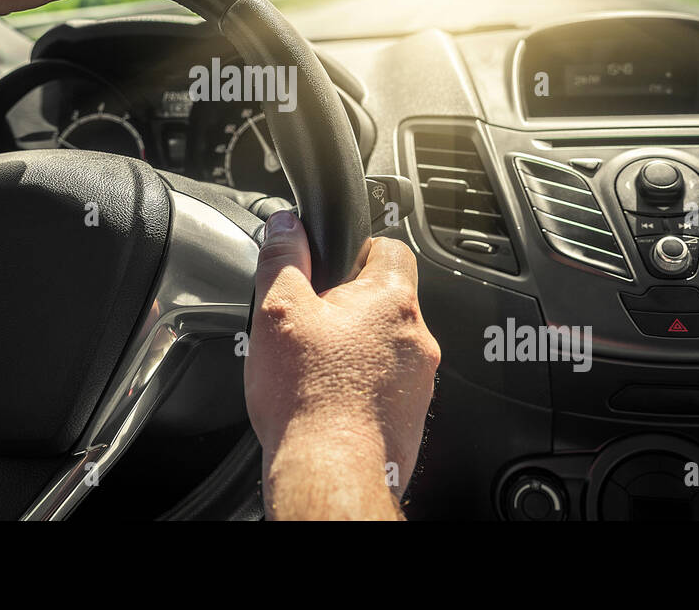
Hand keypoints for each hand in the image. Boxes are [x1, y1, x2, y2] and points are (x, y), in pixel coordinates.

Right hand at [245, 211, 439, 519]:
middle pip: (386, 299)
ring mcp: (419, 380)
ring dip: (357, 346)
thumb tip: (286, 225)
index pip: (391, 246)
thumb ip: (283, 259)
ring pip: (387, 343)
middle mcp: (417, 338)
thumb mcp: (278, 312)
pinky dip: (362, 384)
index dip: (356, 249)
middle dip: (350, 304)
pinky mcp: (411, 414)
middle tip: (312, 322)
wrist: (329, 472)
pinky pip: (388, 383)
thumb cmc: (308, 399)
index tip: (331, 267)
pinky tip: (329, 395)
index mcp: (392, 300)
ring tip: (316, 364)